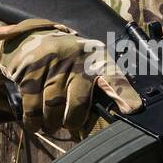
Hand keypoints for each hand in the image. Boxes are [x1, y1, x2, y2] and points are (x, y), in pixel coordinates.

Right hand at [0, 18, 140, 133]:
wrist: (32, 37)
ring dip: (51, 123)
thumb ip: (102, 87)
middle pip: (78, 102)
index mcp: (96, 58)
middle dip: (72, 121)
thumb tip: (118, 116)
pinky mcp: (30, 69)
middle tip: (69, 125)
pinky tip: (35, 123)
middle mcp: (76, 58)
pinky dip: (33, 120)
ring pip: (53, 106)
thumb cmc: (67, 61)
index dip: (123, 94)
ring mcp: (52, 62)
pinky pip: (32, 104)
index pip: (113, 77)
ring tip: (51, 125)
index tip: (133, 109)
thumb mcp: (88, 64)